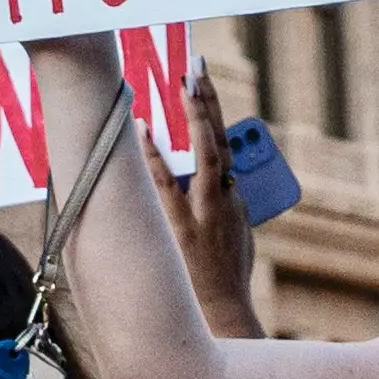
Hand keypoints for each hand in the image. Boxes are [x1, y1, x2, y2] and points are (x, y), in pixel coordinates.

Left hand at [170, 63, 260, 332]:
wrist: (220, 310)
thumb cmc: (225, 270)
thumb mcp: (237, 230)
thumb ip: (227, 198)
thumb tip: (214, 169)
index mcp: (237, 197)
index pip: (227, 144)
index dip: (214, 111)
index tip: (200, 82)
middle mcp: (222, 198)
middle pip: (216, 139)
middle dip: (206, 101)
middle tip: (195, 68)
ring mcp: (201, 211)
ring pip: (198, 154)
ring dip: (190, 119)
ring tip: (179, 88)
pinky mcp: (179, 226)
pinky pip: (163, 183)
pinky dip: (153, 155)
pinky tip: (140, 130)